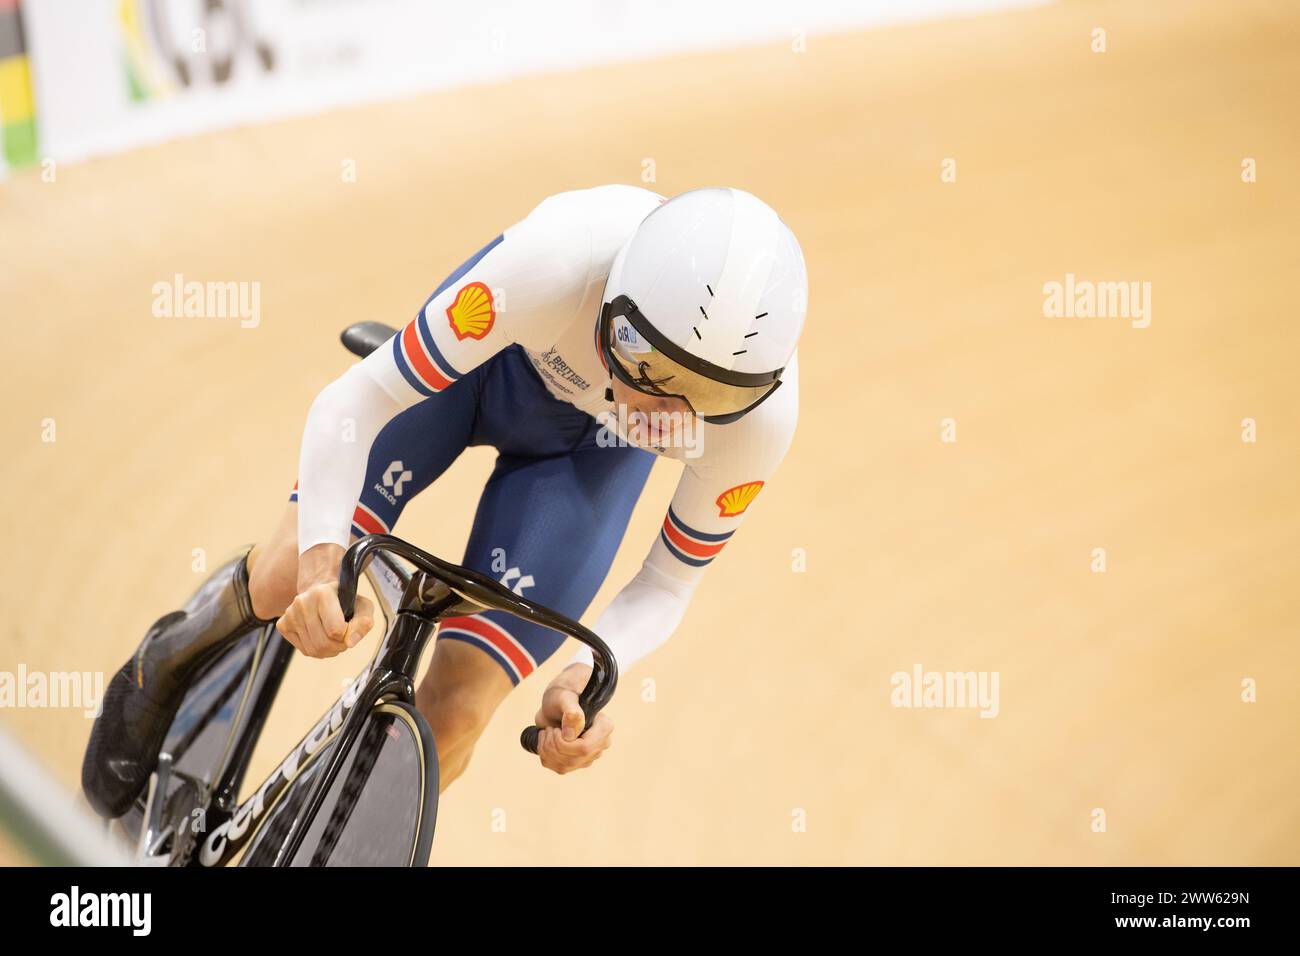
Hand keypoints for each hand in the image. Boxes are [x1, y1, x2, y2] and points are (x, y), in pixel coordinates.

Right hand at [278, 542, 373, 658]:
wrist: (322, 592)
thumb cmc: (345, 600)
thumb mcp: (363, 606)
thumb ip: (364, 622)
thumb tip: (350, 642)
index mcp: (322, 593)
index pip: (336, 630)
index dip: (347, 635)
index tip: (349, 628)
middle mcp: (302, 602)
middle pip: (323, 643)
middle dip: (338, 647)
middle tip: (344, 639)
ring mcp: (290, 613)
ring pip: (313, 650)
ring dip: (329, 650)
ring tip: (334, 638)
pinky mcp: (283, 624)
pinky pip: (304, 650)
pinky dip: (317, 650)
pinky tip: (322, 638)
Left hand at [533, 663, 612, 773]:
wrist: (556, 703)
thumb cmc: (562, 696)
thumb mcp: (565, 698)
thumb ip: (571, 712)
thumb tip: (571, 734)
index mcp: (604, 726)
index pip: (585, 747)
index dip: (564, 743)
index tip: (556, 729)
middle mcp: (600, 744)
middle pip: (573, 759)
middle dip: (553, 745)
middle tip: (549, 729)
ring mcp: (589, 755)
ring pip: (564, 765)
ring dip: (547, 749)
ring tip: (547, 733)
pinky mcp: (578, 762)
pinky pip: (559, 768)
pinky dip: (546, 756)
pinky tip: (547, 742)